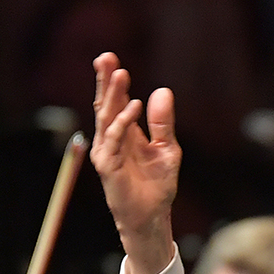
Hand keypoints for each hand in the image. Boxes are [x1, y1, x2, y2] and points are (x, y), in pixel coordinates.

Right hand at [90, 52, 180, 273]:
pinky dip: (123, 123)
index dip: (114, 81)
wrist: (152, 215)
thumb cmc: (157, 184)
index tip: (113, 61)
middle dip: (106, 81)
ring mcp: (107, 151)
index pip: (116, 101)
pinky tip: (133, 106)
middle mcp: (112, 139)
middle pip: (106, 104)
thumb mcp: (167, 149)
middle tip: (106, 58)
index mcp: (126, 132)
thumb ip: (163, 123)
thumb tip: (162, 91)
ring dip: (112, 95)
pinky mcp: (108, 166)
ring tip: (120, 74)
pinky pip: (114, 140)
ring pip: (107, 117)